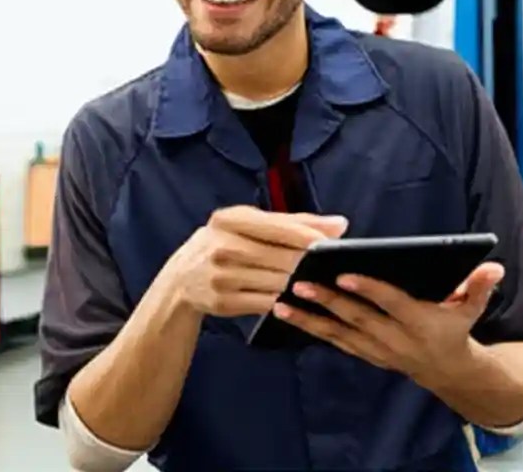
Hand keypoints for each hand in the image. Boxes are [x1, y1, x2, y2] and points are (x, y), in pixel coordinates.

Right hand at [165, 206, 347, 317]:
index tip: (334, 243)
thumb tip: (341, 224)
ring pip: (277, 282)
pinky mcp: (223, 302)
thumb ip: (296, 223)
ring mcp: (222, 277)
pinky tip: (302, 301)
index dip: (309, 236)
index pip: (278, 227)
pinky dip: (287, 303)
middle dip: (310, 264)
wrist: (182, 278)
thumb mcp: (249, 224)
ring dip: (303, 285)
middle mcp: (223, 246)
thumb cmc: (226, 244)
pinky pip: (266, 304)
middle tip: (335, 268)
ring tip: (325, 284)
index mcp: (229, 219)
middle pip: (281, 257)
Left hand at [274, 262, 504, 386]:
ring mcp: (377, 350)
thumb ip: (479, 287)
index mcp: (419, 322)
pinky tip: (288, 316)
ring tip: (282, 303)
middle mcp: (394, 339)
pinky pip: (335, 342)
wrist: (448, 371)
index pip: (391, 304)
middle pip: (357, 318)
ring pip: (338, 333)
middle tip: (300, 284)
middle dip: (327, 302)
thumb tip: (494, 267)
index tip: (345, 275)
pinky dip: (311, 329)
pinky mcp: (365, 354)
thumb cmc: (456, 328)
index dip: (369, 290)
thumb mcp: (472, 309)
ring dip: (309, 319)